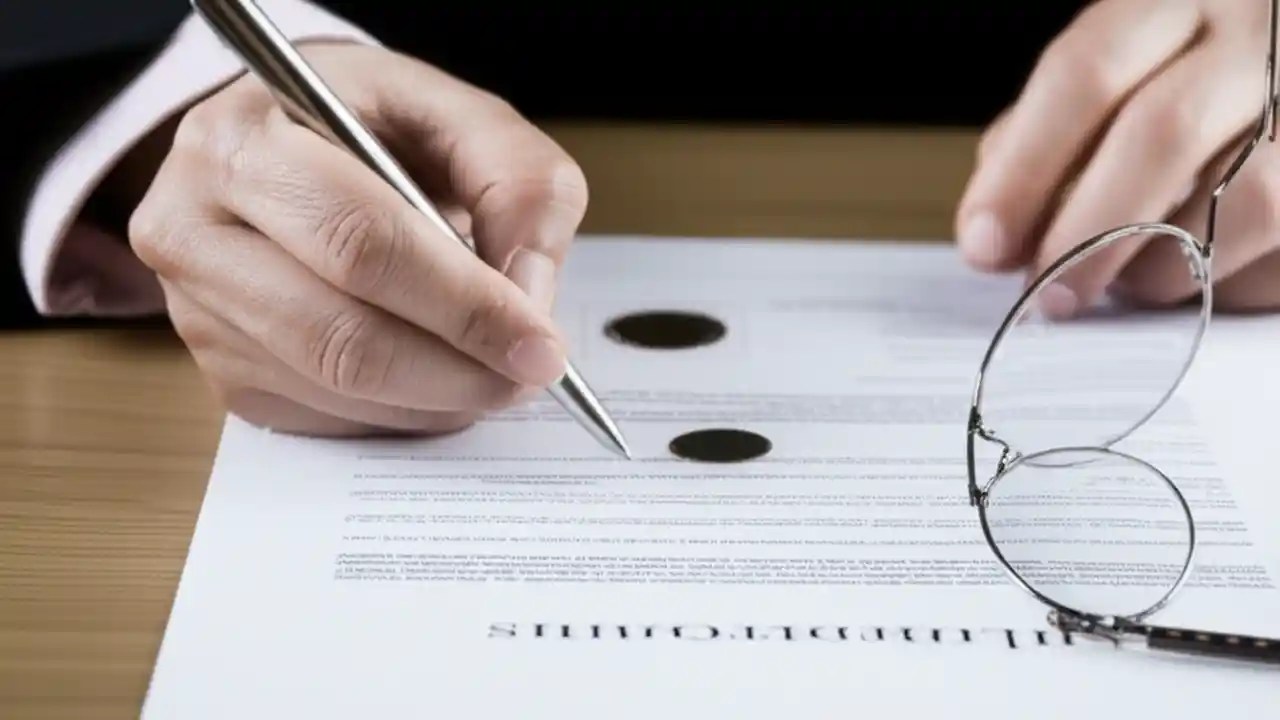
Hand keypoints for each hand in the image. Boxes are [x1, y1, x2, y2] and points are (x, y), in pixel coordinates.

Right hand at [125, 42, 587, 435]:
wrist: (286, 146)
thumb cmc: (371, 127)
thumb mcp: (457, 113)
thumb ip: (517, 184)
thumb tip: (529, 296)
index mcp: (241, 140)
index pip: (360, 243)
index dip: (463, 304)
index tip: (540, 343)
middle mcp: (192, 229)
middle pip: (340, 336)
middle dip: (458, 368)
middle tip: (531, 373)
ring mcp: (196, 314)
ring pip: (339, 389)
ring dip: (440, 398)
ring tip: (495, 367)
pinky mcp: (222, 374)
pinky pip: (330, 419)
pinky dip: (406, 411)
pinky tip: (437, 372)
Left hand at [955, 0, 1279, 313]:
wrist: (1278, 75)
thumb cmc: (1183, 84)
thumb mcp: (1113, 78)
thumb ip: (1042, 138)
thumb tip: (993, 232)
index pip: (1086, 71)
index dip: (1023, 169)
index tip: (984, 244)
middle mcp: (1256, 36)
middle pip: (1162, 132)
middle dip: (1086, 232)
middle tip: (1047, 293)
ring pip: (1242, 198)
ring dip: (1161, 265)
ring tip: (1124, 284)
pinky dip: (1226, 281)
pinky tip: (1197, 272)